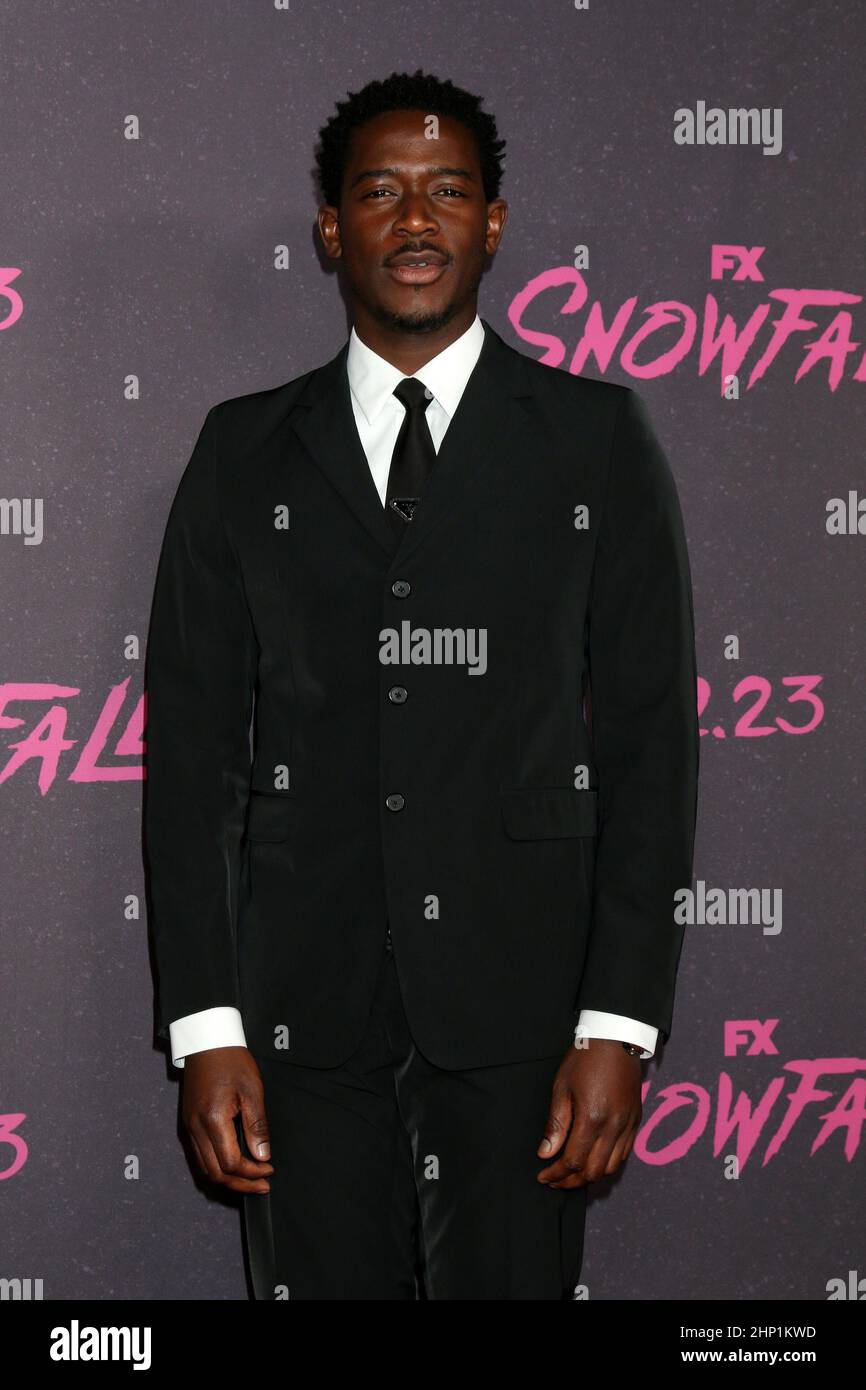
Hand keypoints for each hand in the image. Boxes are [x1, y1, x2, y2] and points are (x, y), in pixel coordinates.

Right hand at [181, 1046, 274, 1194]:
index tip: (269, 1170)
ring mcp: (188, 1127)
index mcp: (212, 1120)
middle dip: (241, 1184)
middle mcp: (195, 1128)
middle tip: (262, 1185)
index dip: (252, 1172)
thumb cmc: (231, 1061)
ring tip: (250, 1180)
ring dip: (228, 1178)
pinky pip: (200, 1156)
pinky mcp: (188, 1123)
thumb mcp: (252, 1090)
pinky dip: (216, 1167)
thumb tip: (262, 1156)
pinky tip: (233, 1165)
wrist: (207, 1041)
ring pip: (205, 1168)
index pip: (231, 1163)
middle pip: (215, 1173)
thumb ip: (257, 1126)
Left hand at [536, 1039, 642, 1187]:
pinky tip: (593, 1159)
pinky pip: (624, 1154)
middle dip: (571, 1181)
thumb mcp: (562, 1087)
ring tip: (571, 1174)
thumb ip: (556, 1124)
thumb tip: (545, 1153)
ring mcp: (628, 1125)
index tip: (542, 1176)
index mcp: (592, 1118)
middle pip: (594, 1171)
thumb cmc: (585, 1059)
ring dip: (590, 1176)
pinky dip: (607, 1164)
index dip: (556, 1174)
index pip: (573, 1161)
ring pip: (611, 1168)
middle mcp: (614, 1126)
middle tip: (554, 1179)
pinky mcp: (636, 1121)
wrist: (616, 1039)